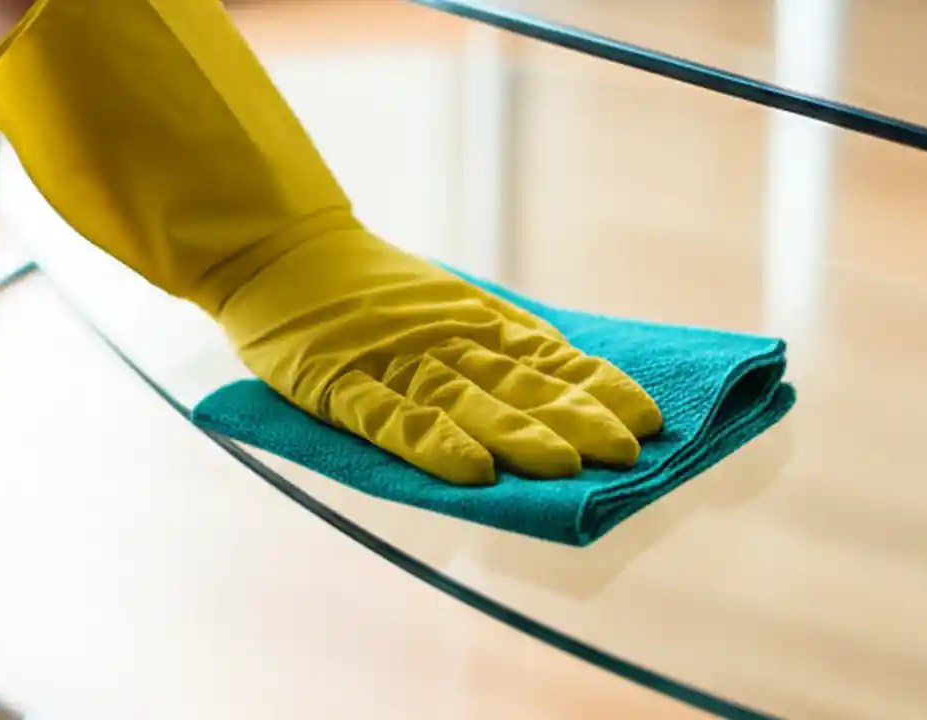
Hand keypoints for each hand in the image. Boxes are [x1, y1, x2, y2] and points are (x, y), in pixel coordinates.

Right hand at [211, 228, 662, 484]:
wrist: (280, 249)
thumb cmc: (367, 290)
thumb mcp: (444, 304)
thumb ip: (495, 343)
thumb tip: (571, 387)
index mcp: (473, 323)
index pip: (548, 360)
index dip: (597, 391)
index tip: (647, 422)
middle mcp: (442, 341)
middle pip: (517, 385)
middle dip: (572, 419)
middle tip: (622, 455)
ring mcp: (390, 361)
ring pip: (464, 401)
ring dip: (517, 433)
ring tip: (564, 467)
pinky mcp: (337, 382)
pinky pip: (390, 418)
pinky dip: (433, 444)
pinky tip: (472, 471)